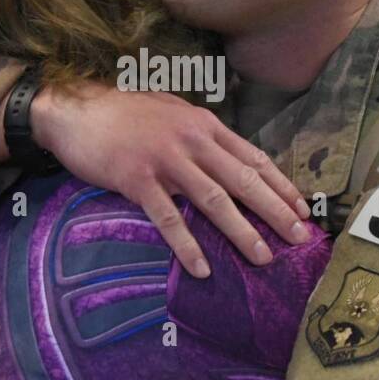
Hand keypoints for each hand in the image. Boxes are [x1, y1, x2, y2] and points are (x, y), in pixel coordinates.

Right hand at [32, 81, 310, 277]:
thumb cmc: (124, 114)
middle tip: (300, 238)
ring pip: (214, 200)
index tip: (302, 209)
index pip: (253, 157)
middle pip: (243, 180)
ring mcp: (165, 160)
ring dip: (243, 232)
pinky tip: (201, 268)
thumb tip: (231, 158)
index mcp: (204, 124)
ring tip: (264, 258)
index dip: (280, 185)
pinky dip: (187, 245)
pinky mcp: (137, 180)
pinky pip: (168, 218)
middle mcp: (192, 140)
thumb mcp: (172, 113)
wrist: (75, 111)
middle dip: (276, 211)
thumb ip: (201, 134)